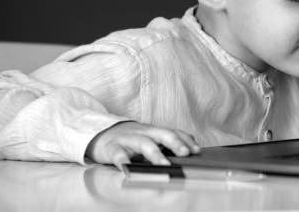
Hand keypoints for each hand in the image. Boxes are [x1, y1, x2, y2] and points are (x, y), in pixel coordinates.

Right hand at [86, 121, 200, 170]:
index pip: (173, 132)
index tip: (196, 150)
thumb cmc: (131, 138)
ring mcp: (128, 139)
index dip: (185, 140)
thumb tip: (191, 142)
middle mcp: (143, 132)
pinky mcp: (112, 148)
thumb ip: (167, 140)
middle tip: (185, 153)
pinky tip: (128, 168)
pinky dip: (124, 161)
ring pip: (143, 143)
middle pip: (162, 134)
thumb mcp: (150, 136)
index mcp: (154, 131)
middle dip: (175, 143)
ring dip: (155, 154)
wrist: (102, 134)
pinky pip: (118, 154)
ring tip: (164, 164)